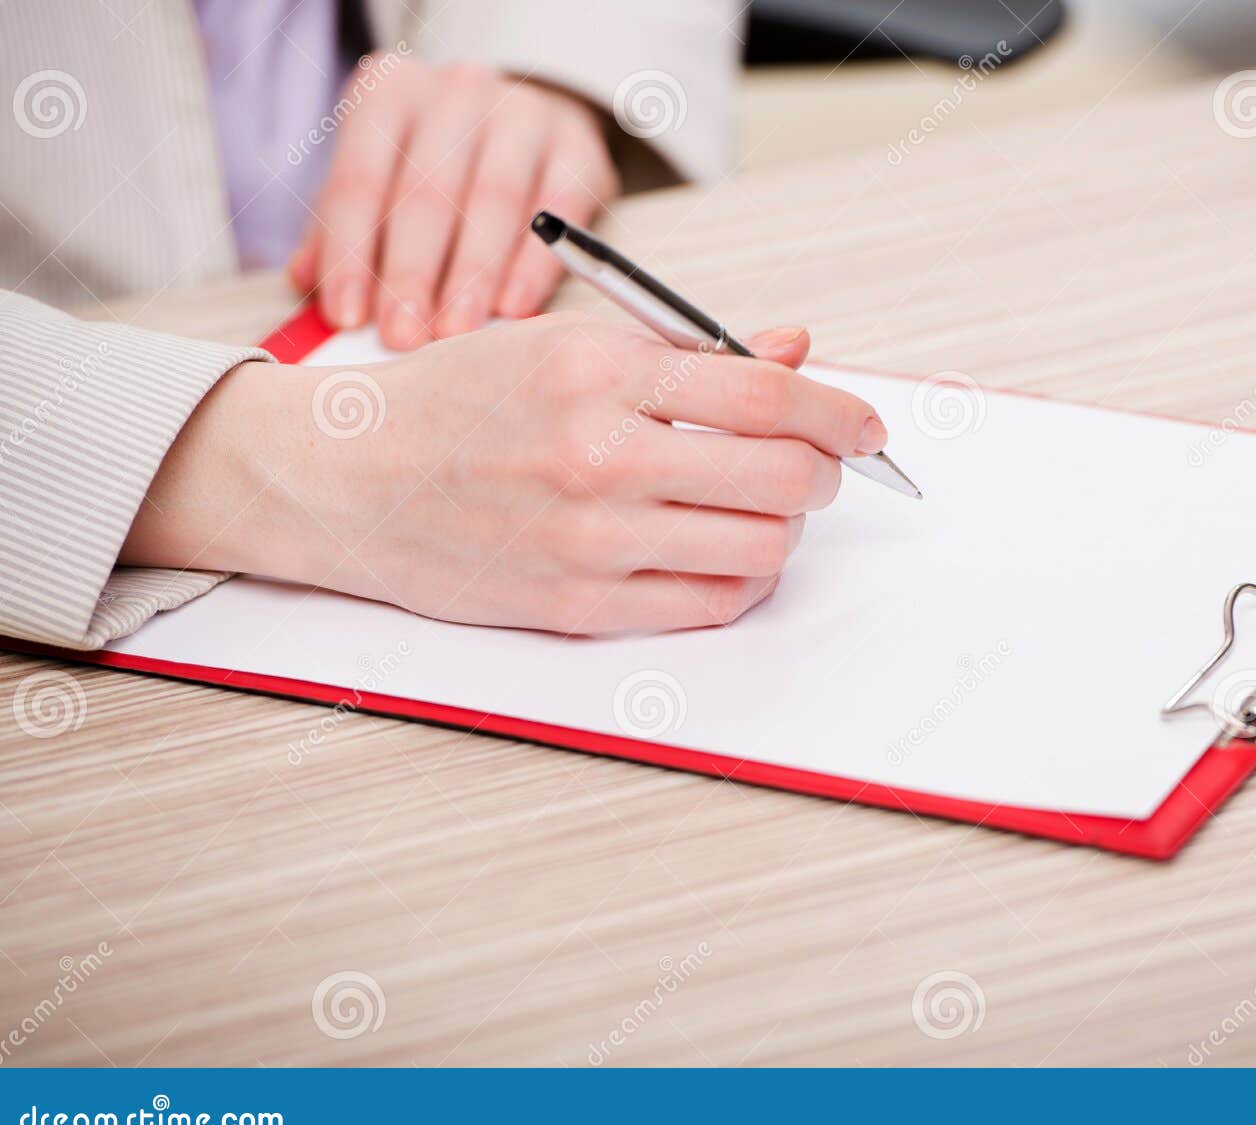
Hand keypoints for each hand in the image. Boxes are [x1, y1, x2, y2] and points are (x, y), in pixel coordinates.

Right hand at [123, 320, 891, 633]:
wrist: (347, 477)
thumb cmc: (458, 401)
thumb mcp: (566, 343)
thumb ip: (688, 354)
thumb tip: (794, 356)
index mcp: (601, 370)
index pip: (768, 395)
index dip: (841, 412)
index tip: (866, 426)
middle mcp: (600, 454)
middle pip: (783, 477)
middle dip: (824, 473)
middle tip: (816, 468)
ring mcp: (589, 538)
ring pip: (759, 549)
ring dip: (784, 530)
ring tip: (759, 510)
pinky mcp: (577, 604)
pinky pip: (708, 607)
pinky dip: (739, 581)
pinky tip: (721, 555)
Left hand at [287, 59, 619, 349]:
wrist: (530, 126)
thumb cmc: (439, 164)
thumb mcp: (381, 178)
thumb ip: (342, 227)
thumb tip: (305, 282)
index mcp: (388, 92)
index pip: (361, 179)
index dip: (351, 253)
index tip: (348, 317)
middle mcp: (455, 91)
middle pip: (427, 192)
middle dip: (411, 274)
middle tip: (404, 337)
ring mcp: (522, 114)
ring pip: (492, 202)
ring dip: (472, 276)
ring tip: (456, 334)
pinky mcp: (578, 149)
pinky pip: (556, 211)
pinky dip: (535, 264)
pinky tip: (516, 308)